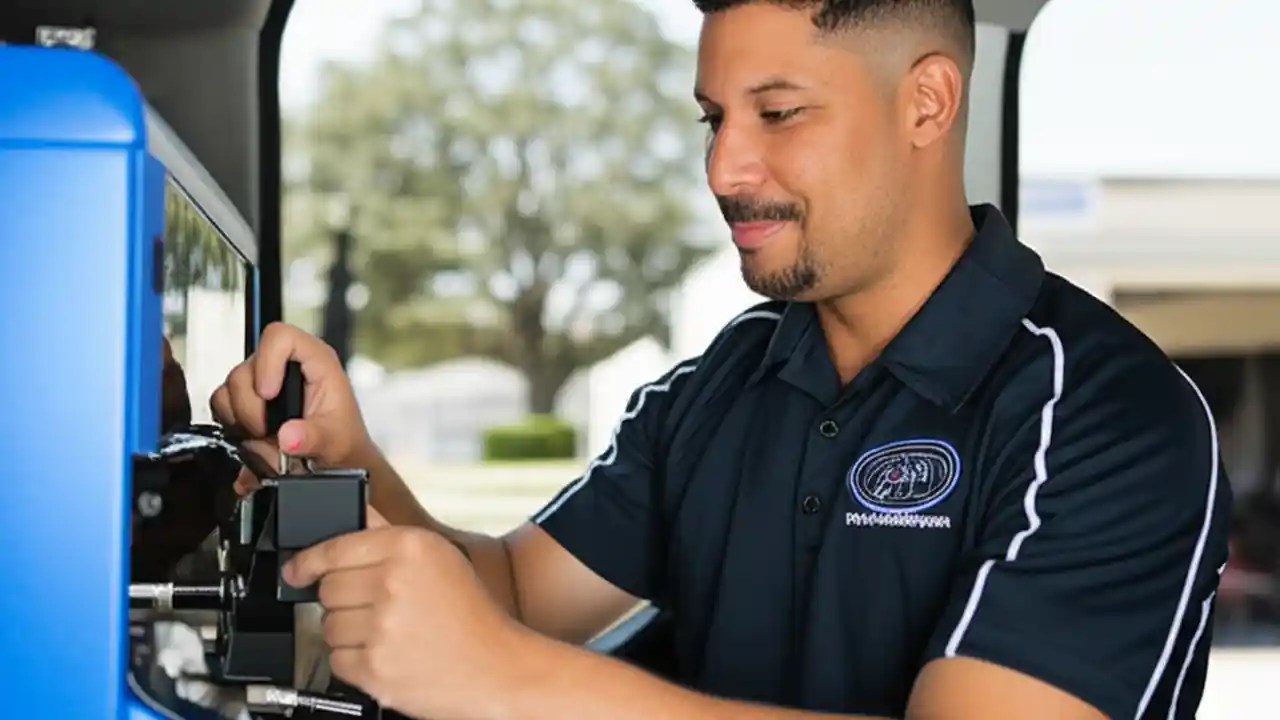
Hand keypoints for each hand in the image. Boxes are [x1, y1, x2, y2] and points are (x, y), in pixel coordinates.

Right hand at [209, 322, 370, 492]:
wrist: (333, 460)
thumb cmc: (342, 440)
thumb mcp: (335, 441)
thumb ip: (313, 438)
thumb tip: (289, 436)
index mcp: (316, 361)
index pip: (280, 336)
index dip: (267, 362)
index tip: (269, 395)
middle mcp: (286, 365)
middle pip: (246, 367)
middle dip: (251, 406)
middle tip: (268, 429)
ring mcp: (264, 380)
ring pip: (230, 387)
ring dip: (241, 417)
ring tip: (264, 434)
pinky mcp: (248, 398)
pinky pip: (221, 403)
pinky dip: (231, 423)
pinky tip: (253, 435)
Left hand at [284, 508, 525, 718]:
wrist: (497, 668)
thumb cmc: (471, 613)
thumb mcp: (439, 557)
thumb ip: (389, 531)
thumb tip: (353, 508)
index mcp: (409, 547)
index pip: (334, 548)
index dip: (308, 561)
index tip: (296, 570)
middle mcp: (393, 583)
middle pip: (327, 588)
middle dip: (343, 599)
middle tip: (375, 607)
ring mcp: (382, 627)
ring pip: (327, 625)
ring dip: (348, 631)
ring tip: (386, 632)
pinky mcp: (375, 668)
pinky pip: (335, 660)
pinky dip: (353, 661)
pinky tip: (384, 654)